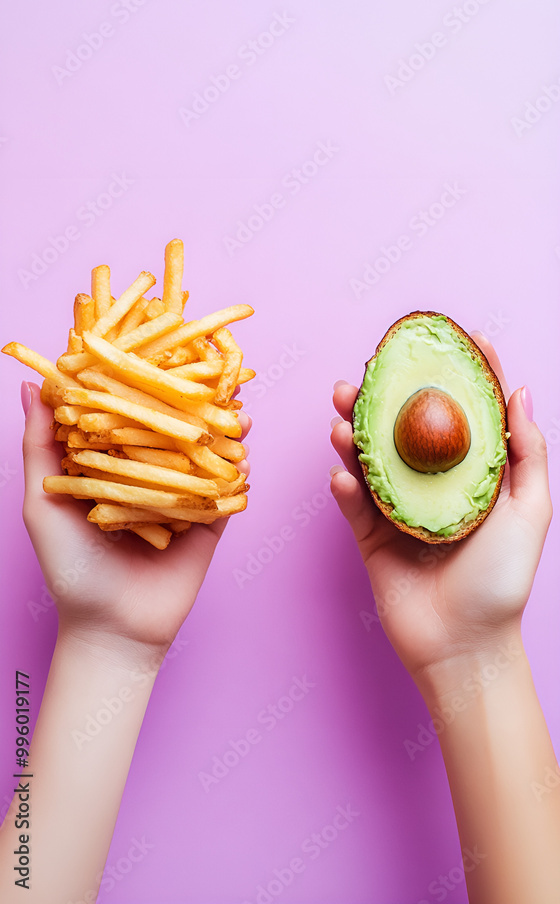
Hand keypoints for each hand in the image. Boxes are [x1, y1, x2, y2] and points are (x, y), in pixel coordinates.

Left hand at [20, 382, 250, 660]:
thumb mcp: (42, 500)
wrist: (112, 628)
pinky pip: (227, 489)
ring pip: (206, 452)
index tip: (150, 343)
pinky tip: (242, 448)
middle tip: (204, 367)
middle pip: (172, 426)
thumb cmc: (70, 567)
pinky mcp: (208, 521)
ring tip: (231, 406)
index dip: (137, 379)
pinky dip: (238, 467)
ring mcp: (181, 496)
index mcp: (111, 464)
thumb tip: (30, 381)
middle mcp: (148, 473)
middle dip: (190, 397)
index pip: (126, 411)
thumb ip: (39, 443)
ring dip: (221, 427)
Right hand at [330, 333, 551, 681]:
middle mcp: (432, 487)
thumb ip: (527, 452)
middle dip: (380, 401)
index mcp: (471, 478)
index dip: (457, 377)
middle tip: (361, 375)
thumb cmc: (503, 581)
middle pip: (402, 432)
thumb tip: (521, 392)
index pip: (462, 416)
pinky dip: (344, 486)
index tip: (450, 337)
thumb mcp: (529, 510)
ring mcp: (398, 511)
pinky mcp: (371, 538)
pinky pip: (353, 504)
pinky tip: (341, 473)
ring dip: (351, 436)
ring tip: (338, 416)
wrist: (464, 646)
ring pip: (369, 461)